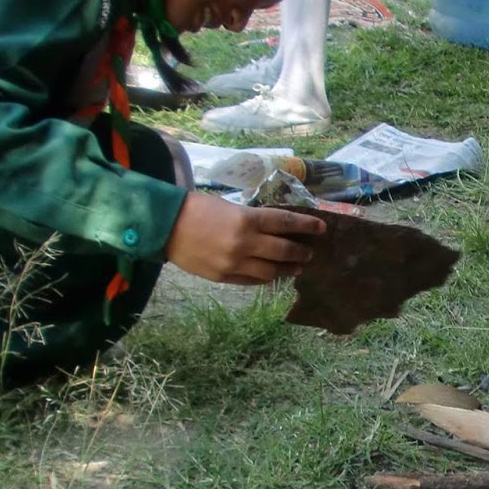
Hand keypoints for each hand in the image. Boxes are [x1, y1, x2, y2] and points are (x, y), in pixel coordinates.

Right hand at [164, 191, 324, 284]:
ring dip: (287, 269)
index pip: (286, 224)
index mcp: (247, 220)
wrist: (166, 227)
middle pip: (283, 251)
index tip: (321, 229)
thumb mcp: (231, 207)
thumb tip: (278, 229)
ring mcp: (235, 263)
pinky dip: (266, 277)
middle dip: (301, 252)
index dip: (307, 227)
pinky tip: (272, 274)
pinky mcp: (225, 277)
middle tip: (309, 253)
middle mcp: (244, 243)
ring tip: (296, 267)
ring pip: (271, 271)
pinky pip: (253, 281)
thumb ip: (254, 220)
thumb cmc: (198, 210)